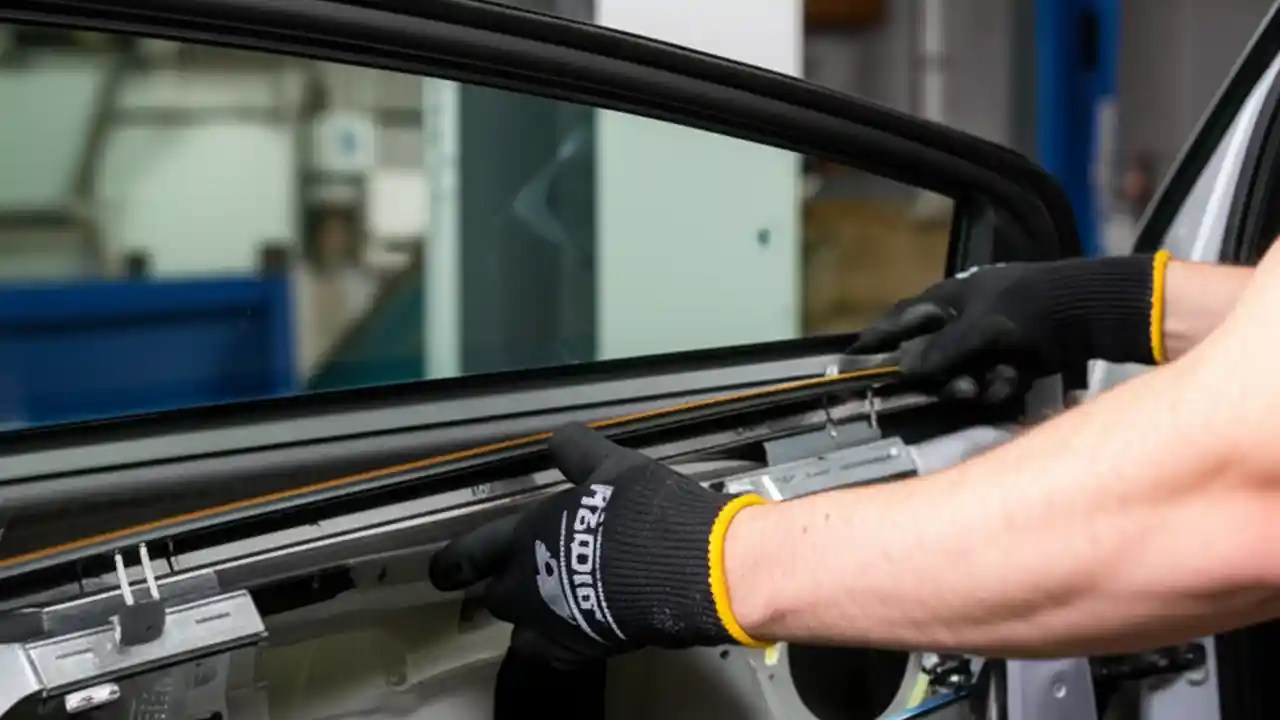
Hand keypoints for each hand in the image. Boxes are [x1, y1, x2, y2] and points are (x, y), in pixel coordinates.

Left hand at [428, 424, 768, 668]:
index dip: (455, 561)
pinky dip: (560, 645)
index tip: (444, 571)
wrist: (685, 566)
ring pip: (522, 631)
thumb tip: (558, 437)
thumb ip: (577, 451)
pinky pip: (558, 654)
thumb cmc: (644, 511)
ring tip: (547, 612)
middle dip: (503, 588)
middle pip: (497, 596)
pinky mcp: (586, 649)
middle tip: (513, 583)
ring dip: (529, 620)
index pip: (473, 551)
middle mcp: (530, 586)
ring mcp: (555, 623)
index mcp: (527, 536)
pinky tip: (576, 634)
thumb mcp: (611, 464)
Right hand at [846, 255, 1164, 402]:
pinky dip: (1000, 385)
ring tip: (997, 379)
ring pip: (958, 379)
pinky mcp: (1005, 362)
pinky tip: (1017, 376)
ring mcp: (982, 344)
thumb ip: (939, 351)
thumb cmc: (1032, 304)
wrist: (1089, 311)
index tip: (847, 364)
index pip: (896, 324)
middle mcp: (958, 323)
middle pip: (928, 362)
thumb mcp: (982, 328)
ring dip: (976, 385)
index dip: (871, 344)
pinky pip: (986, 385)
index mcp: (944, 301)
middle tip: (962, 386)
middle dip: (944, 379)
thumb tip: (904, 368)